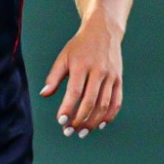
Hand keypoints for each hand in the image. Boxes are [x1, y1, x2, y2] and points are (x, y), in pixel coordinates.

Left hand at [41, 15, 123, 136]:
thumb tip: (44, 94)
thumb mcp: (64, 57)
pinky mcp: (119, 80)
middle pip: (90, 101)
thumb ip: (54, 77)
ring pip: (104, 104)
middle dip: (79, 119)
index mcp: (81, 65)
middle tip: (69, 131)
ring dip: (93, 121)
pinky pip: (116, 101)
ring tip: (82, 132)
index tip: (61, 121)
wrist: (104, 31)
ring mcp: (111, 76)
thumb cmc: (79, 46)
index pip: (75, 92)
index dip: (68, 108)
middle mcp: (98, 71)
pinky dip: (109, 115)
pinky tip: (100, 125)